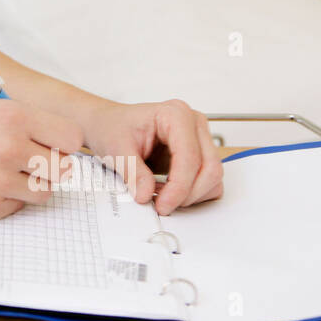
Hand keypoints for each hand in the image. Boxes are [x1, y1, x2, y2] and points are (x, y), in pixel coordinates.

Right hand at [0, 91, 84, 220]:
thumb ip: (16, 111)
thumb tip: (49, 126)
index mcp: (11, 116)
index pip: (71, 138)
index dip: (63, 141)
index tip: (53, 143)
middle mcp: (9, 148)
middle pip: (64, 169)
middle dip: (51, 164)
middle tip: (31, 159)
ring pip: (45, 191)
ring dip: (32, 183)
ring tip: (6, 171)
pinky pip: (18, 206)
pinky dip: (7, 197)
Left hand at [83, 99, 223, 214]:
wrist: (107, 123)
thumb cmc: (113, 126)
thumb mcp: (116, 148)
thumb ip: (133, 172)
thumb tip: (146, 194)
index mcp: (175, 114)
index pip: (190, 157)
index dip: (179, 187)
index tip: (162, 205)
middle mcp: (194, 124)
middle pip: (209, 168)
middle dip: (187, 194)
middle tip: (162, 205)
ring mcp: (199, 139)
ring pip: (213, 177)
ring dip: (190, 195)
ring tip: (161, 196)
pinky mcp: (199, 154)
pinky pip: (209, 181)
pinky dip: (192, 193)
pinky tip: (169, 191)